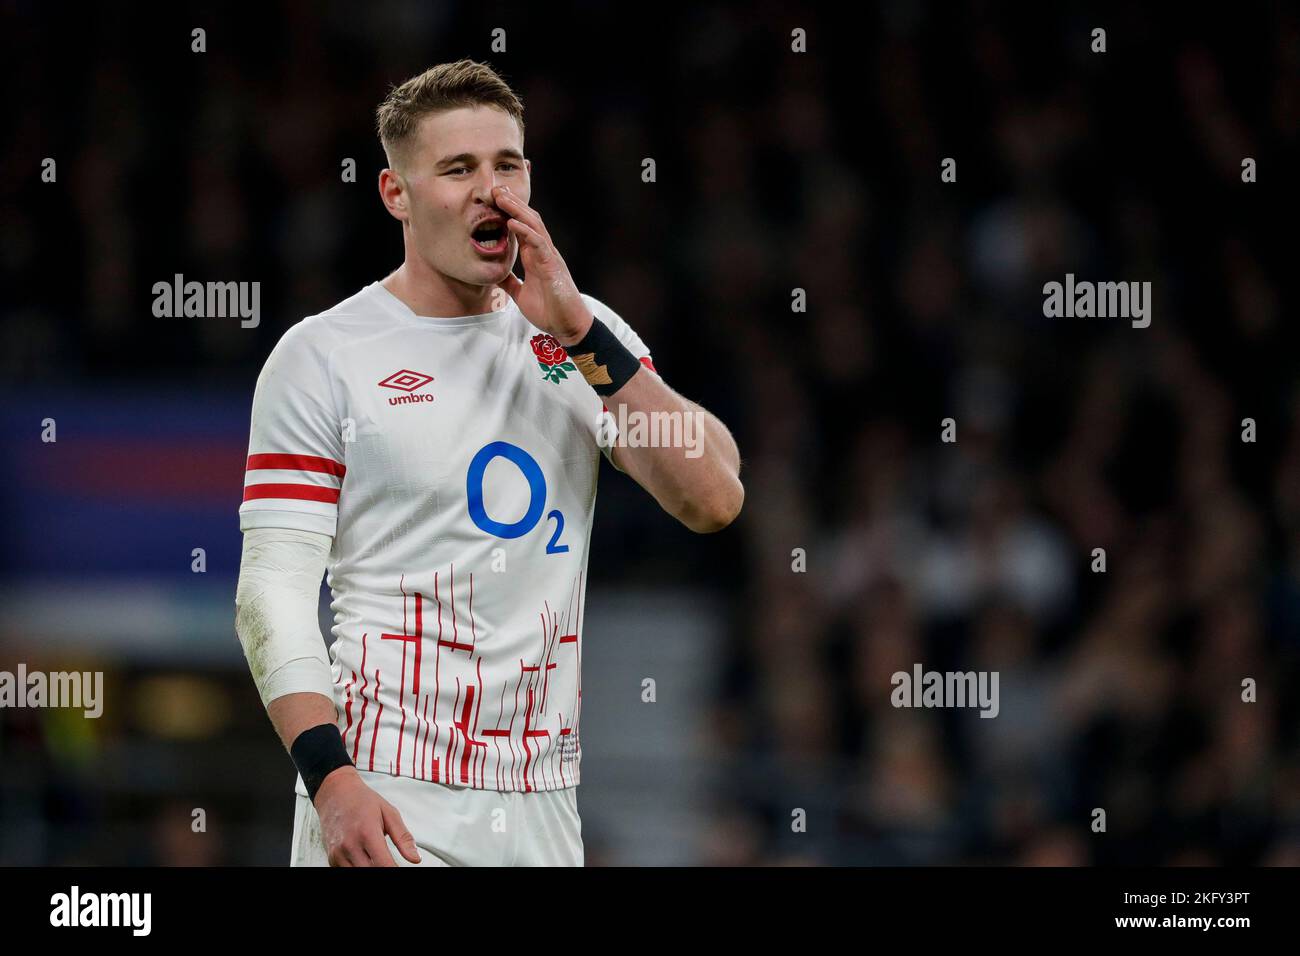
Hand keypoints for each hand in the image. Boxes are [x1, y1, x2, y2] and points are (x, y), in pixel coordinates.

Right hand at [313, 765, 420, 866]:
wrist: (336, 794)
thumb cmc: (362, 801)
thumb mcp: (389, 813)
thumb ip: (403, 838)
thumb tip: (415, 858)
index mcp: (367, 832)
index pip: (384, 864)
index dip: (395, 869)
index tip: (400, 868)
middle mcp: (350, 845)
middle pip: (370, 872)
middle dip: (383, 868)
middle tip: (390, 861)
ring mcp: (338, 853)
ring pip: (357, 874)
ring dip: (370, 868)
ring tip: (378, 859)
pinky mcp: (331, 858)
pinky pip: (346, 872)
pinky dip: (357, 868)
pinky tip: (364, 859)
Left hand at [493, 185, 592, 345]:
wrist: (567, 326)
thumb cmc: (549, 310)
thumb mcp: (521, 294)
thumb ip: (510, 282)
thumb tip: (495, 275)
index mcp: (535, 256)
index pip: (522, 228)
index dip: (509, 213)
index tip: (493, 200)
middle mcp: (543, 252)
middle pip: (528, 220)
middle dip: (512, 203)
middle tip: (495, 188)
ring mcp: (549, 257)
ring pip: (534, 226)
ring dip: (517, 210)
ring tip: (501, 197)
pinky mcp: (552, 266)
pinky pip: (539, 243)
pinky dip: (525, 231)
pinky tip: (511, 222)